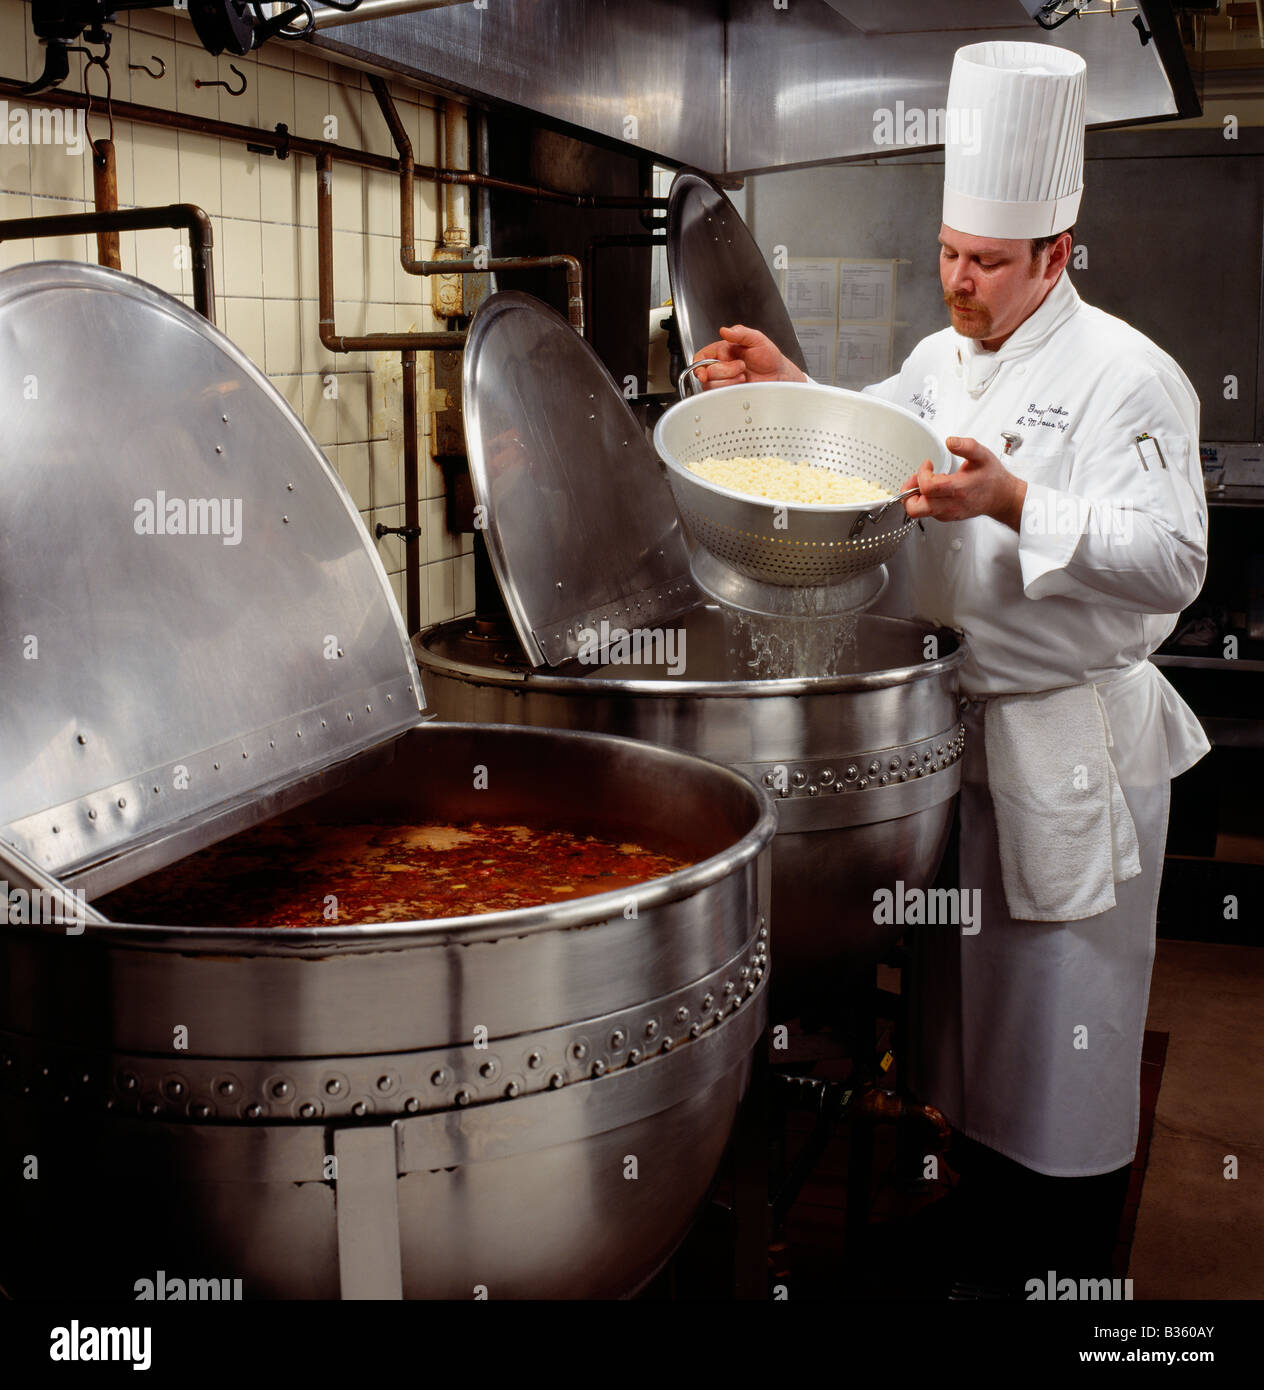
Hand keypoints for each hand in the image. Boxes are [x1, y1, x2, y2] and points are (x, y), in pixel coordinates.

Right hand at [691, 324, 806, 388]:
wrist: (779, 376)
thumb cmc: (769, 358)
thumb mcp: (757, 339)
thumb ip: (740, 332)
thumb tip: (725, 330)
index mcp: (723, 351)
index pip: (701, 357)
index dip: (698, 365)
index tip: (703, 371)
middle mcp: (721, 366)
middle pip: (707, 372)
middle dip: (725, 370)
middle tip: (741, 366)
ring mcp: (725, 381)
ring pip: (712, 385)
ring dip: (730, 380)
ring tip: (744, 376)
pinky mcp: (729, 393)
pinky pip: (721, 395)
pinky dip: (732, 389)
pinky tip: (742, 385)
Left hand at [901, 436, 1027, 531]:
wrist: (1002, 498)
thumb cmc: (992, 478)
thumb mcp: (982, 455)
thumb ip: (966, 446)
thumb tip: (950, 441)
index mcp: (958, 489)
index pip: (928, 487)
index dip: (922, 473)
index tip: (928, 464)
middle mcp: (951, 505)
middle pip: (916, 508)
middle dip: (909, 492)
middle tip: (915, 480)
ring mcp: (947, 514)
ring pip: (919, 512)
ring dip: (916, 496)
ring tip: (926, 482)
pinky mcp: (946, 517)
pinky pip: (926, 512)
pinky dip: (924, 500)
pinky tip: (934, 490)